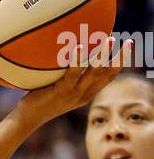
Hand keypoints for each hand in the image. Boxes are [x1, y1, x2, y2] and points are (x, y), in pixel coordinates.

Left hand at [15, 37, 132, 129]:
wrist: (28, 118)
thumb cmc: (39, 99)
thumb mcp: (58, 87)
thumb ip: (66, 74)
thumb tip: (68, 51)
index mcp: (86, 94)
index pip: (108, 78)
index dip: (120, 64)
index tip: (127, 49)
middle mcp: (83, 94)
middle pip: (107, 75)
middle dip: (120, 59)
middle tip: (130, 43)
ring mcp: (73, 94)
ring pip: (93, 73)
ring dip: (103, 56)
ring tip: (110, 39)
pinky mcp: (61, 92)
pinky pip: (71, 74)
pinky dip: (76, 60)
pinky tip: (78, 46)